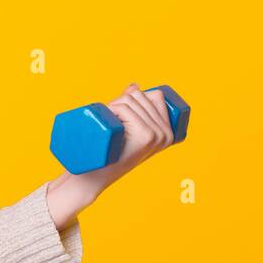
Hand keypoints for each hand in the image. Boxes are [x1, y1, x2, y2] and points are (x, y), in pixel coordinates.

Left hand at [71, 82, 175, 197]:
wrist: (94, 177)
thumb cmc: (107, 153)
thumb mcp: (126, 130)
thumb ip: (134, 108)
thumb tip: (134, 85)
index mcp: (168, 132)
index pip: (155, 95)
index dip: (133, 98)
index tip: (122, 117)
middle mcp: (166, 134)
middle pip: (140, 95)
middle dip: (119, 102)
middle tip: (111, 124)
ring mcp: (157, 135)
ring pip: (130, 100)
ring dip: (112, 106)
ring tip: (108, 128)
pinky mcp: (145, 136)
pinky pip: (126, 108)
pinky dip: (112, 109)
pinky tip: (109, 126)